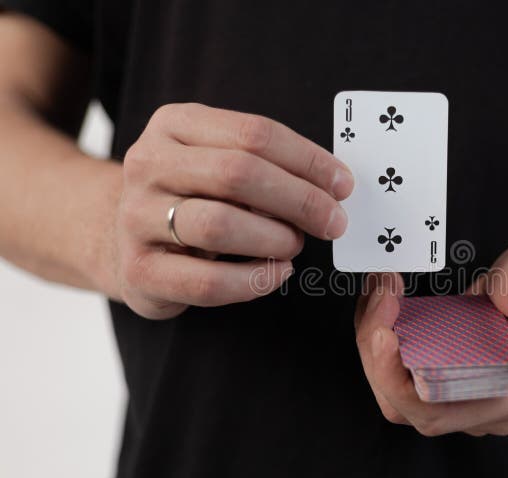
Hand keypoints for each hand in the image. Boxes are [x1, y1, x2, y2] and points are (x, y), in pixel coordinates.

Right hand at [116, 103, 353, 318]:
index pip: (254, 133)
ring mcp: (136, 218)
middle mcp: (148, 164)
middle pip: (238, 174)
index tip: (343, 184)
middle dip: (300, 200)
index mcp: (174, 124)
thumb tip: (333, 185)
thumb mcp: (218, 160)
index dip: (308, 160)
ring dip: (275, 238)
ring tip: (295, 244)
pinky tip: (278, 272)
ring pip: (219, 225)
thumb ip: (266, 163)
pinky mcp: (139, 271)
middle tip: (334, 221)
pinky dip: (255, 280)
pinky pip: (208, 282)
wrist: (123, 237)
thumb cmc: (192, 196)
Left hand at [354, 242, 507, 436]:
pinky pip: (397, 369)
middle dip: (377, 354)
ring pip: (393, 388)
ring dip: (373, 340)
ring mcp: (458, 395)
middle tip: (379, 297)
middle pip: (404, 404)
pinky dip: (380, 333)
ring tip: (380, 290)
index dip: (398, 381)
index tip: (383, 333)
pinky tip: (383, 297)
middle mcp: (481, 408)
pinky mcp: (441, 377)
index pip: (436, 412)